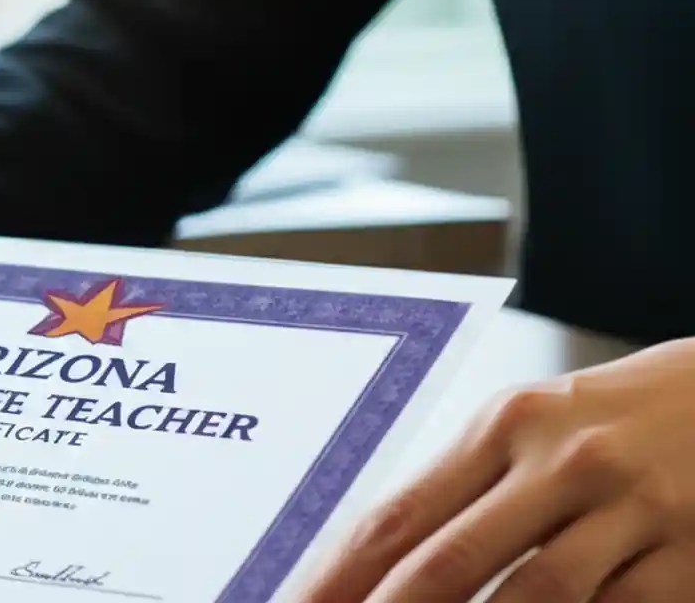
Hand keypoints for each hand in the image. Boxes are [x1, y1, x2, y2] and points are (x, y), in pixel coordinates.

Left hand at [301, 337, 694, 602]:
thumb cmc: (612, 417)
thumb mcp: (527, 428)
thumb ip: (461, 488)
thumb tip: (376, 556)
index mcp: (506, 425)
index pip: (400, 514)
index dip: (340, 576)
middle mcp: (564, 463)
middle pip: (453, 562)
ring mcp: (632, 513)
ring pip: (534, 599)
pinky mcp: (687, 558)